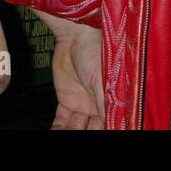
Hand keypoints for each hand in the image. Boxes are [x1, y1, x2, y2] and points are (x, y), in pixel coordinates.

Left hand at [36, 11, 104, 129]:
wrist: (76, 34)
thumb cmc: (97, 50)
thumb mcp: (104, 80)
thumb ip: (106, 105)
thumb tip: (115, 124)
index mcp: (112, 101)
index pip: (110, 123)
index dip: (108, 129)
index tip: (99, 136)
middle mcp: (99, 106)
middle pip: (93, 129)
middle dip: (87, 134)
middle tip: (80, 136)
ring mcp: (82, 104)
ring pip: (77, 128)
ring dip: (71, 133)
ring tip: (64, 137)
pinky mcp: (66, 100)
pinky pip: (62, 121)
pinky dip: (58, 129)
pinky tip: (55, 133)